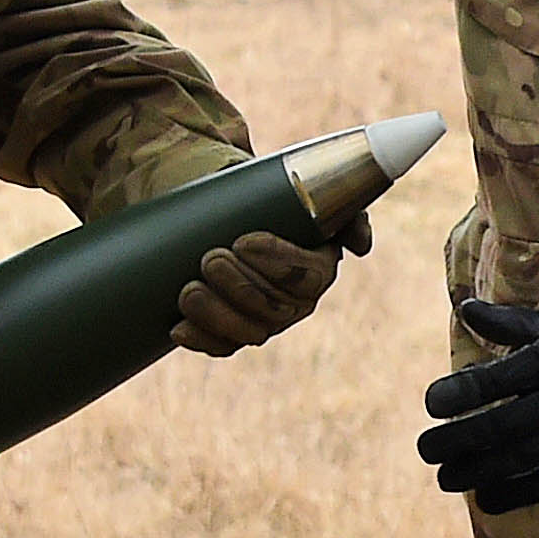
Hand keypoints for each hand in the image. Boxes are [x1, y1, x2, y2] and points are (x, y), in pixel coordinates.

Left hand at [177, 211, 370, 355]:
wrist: (224, 206)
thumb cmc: (264, 196)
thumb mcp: (299, 191)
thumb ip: (340, 206)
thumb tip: (360, 246)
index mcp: (319, 268)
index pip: (308, 277)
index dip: (278, 263)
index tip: (244, 240)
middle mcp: (297, 302)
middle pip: (276, 308)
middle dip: (240, 287)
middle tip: (210, 258)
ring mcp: (264, 320)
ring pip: (250, 332)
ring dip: (218, 315)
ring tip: (189, 290)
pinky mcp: (233, 332)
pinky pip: (223, 346)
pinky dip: (201, 339)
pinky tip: (178, 327)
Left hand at [418, 295, 538, 511]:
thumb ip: (511, 322)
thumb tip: (463, 307)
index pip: (498, 378)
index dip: (460, 393)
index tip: (430, 406)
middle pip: (503, 422)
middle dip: (457, 439)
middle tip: (424, 449)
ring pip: (523, 456)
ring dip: (477, 470)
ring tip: (445, 478)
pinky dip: (516, 493)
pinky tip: (486, 499)